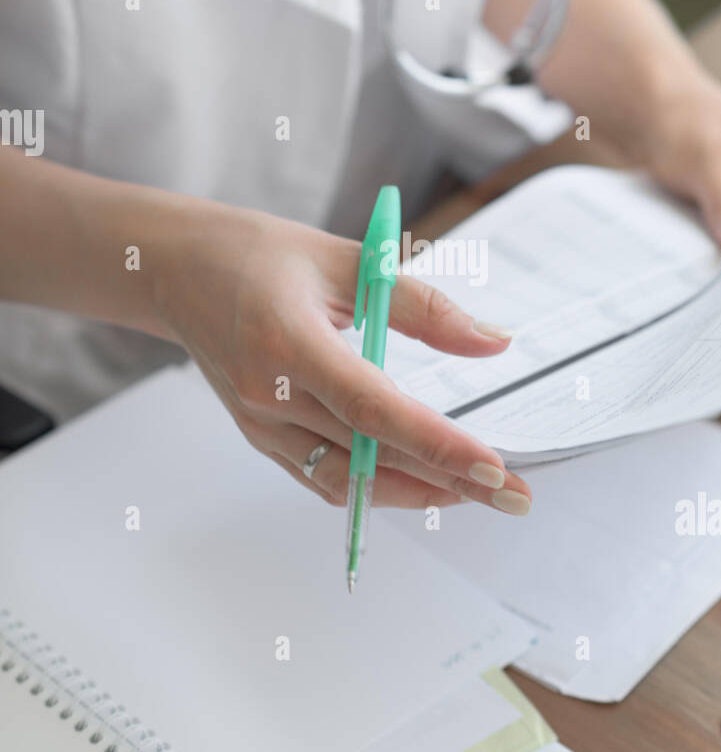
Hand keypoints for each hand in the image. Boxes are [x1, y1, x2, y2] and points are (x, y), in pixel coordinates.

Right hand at [152, 203, 531, 513]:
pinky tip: (418, 482)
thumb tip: (494, 342)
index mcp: (289, 343)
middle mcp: (268, 396)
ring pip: (348, 481)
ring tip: (476, 493)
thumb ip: (422, 305)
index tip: (493, 469)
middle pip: (371, 457)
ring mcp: (259, 424)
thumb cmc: (256, 254)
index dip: (438, 446)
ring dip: (416, 493)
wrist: (175, 269)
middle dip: (450, 482)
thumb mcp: (347, 260)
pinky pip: (322, 477)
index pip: (375, 410)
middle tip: (514, 497)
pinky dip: (375, 485)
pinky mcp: (258, 436)